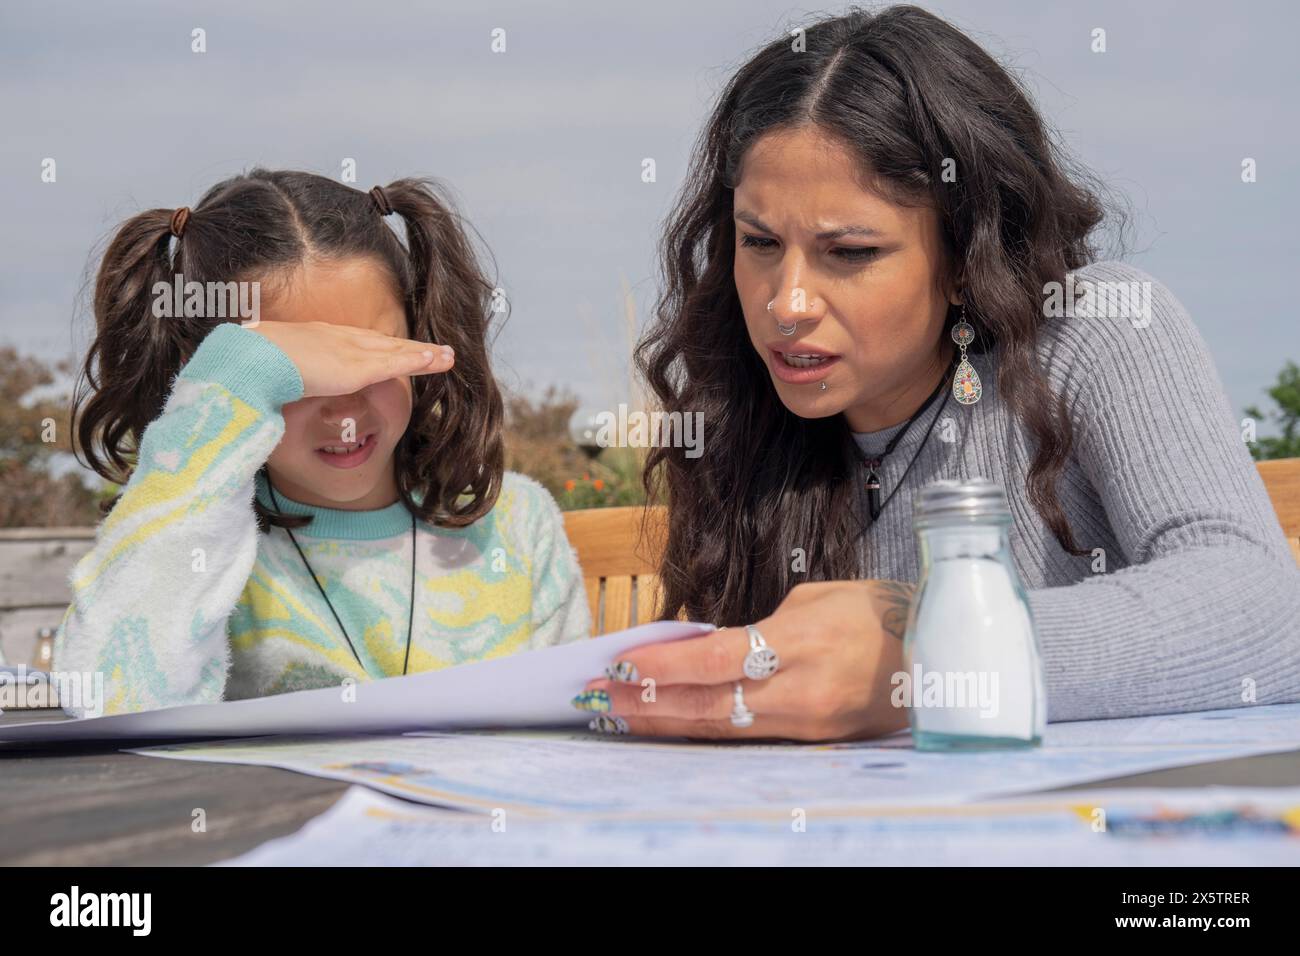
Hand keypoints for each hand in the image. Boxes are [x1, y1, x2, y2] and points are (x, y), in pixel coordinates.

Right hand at [246, 320, 453, 398]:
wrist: (249, 358)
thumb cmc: (250, 364)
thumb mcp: (269, 367)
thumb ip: (281, 374)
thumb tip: (274, 385)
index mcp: (316, 337)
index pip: (356, 341)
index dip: (378, 345)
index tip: (394, 348)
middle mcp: (337, 338)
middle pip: (381, 342)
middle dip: (407, 347)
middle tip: (434, 350)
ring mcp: (348, 351)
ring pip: (395, 350)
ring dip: (423, 353)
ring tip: (447, 356)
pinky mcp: (357, 367)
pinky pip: (395, 363)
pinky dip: (418, 360)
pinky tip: (437, 360)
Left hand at [573, 580, 914, 741]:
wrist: (941, 657)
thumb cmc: (876, 613)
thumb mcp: (816, 598)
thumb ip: (762, 626)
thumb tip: (711, 644)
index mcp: (803, 642)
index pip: (716, 657)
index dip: (664, 663)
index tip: (620, 662)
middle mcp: (803, 690)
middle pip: (710, 704)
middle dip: (650, 702)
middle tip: (600, 698)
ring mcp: (809, 723)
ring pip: (723, 729)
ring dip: (667, 723)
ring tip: (621, 716)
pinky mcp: (814, 742)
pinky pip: (748, 737)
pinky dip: (704, 731)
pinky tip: (671, 726)